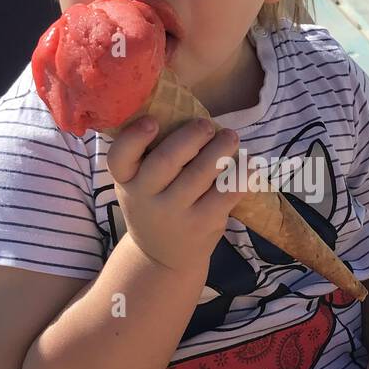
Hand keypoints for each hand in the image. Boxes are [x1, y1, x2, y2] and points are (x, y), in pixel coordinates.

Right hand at [107, 115, 248, 272]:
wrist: (162, 256)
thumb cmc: (154, 203)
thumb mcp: (139, 182)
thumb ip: (151, 154)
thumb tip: (188, 111)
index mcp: (126, 180)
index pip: (119, 157)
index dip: (134, 138)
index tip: (153, 121)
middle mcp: (144, 198)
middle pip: (166, 161)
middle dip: (190, 138)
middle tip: (207, 125)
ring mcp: (173, 213)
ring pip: (199, 175)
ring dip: (219, 150)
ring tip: (231, 137)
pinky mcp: (202, 224)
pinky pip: (225, 195)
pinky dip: (241, 176)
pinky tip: (249, 164)